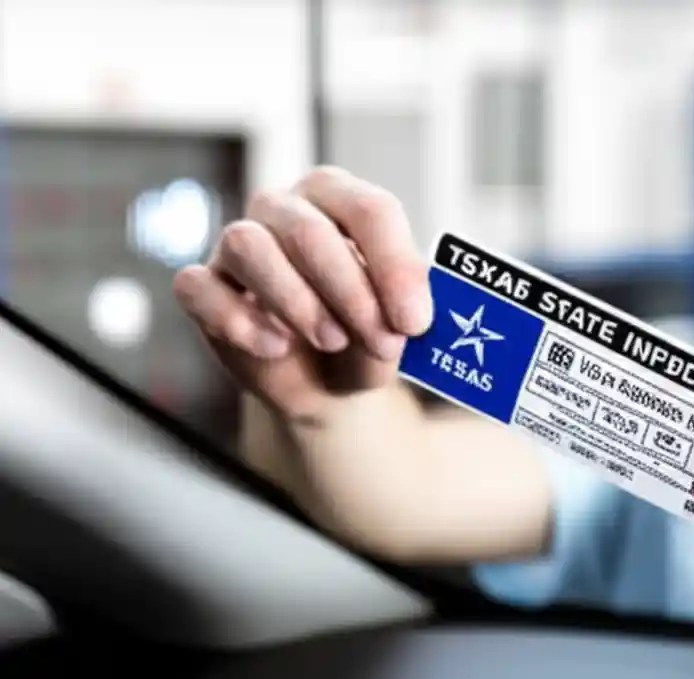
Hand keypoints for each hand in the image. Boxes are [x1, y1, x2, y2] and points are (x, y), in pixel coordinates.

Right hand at [173, 166, 431, 422]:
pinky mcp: (204, 287)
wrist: (332, 384)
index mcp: (340, 199)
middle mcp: (285, 208)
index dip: (395, 267)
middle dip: (350, 292)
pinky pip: (199, 287)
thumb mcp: (398, 325)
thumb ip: (404, 310)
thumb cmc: (369, 336)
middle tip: (382, 340)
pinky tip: (275, 347)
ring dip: (296, 301)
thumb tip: (406, 315)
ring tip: (333, 341)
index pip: (368, 210)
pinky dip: (238, 321)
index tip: (415, 321)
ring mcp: (237, 244)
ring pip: (249, 245)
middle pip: (309, 230)